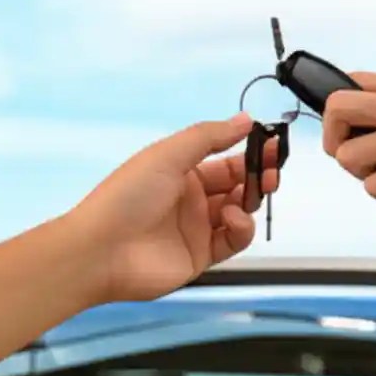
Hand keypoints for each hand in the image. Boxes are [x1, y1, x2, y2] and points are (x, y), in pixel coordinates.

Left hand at [67, 113, 279, 303]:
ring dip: (249, 201)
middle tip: (270, 173)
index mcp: (182, 171)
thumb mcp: (169, 154)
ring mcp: (196, 228)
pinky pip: (233, 240)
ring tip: (245, 197)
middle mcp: (191, 198)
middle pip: (238, 185)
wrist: (101, 251)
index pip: (227, 159)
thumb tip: (245, 119)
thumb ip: (210, 136)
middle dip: (257, 177)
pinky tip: (231, 218)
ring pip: (240, 211)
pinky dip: (241, 228)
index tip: (274, 145)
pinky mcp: (201, 256)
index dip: (251, 153)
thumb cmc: (128, 195)